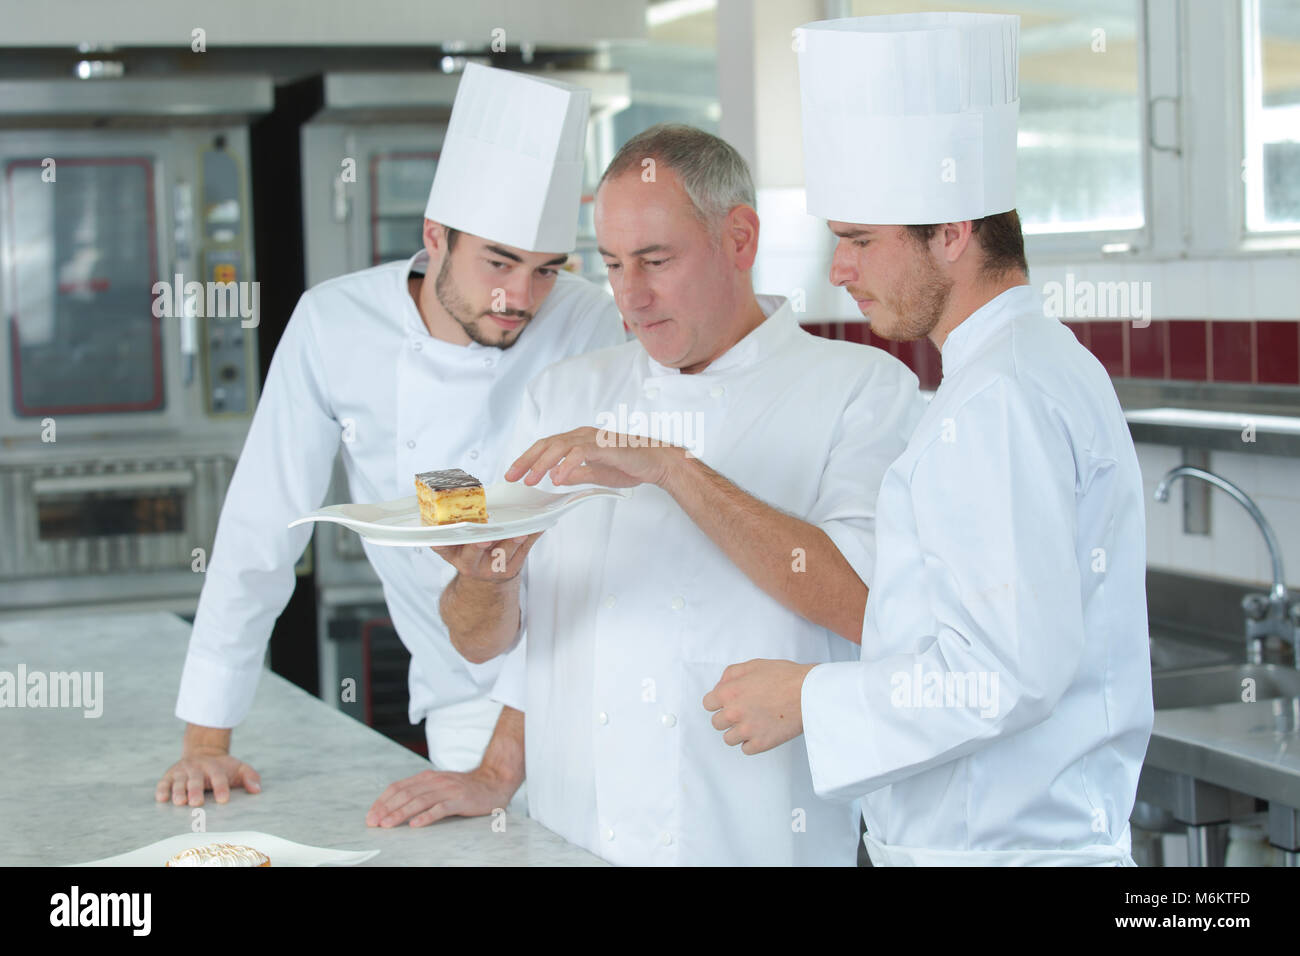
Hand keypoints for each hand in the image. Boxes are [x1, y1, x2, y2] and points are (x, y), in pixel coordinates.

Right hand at [155, 750, 261, 806]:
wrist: (203, 752)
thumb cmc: (223, 767)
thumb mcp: (239, 768)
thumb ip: (250, 777)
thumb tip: (257, 790)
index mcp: (214, 767)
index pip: (219, 777)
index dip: (221, 788)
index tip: (224, 800)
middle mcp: (197, 768)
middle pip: (196, 780)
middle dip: (196, 791)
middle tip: (197, 802)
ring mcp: (182, 771)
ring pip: (179, 781)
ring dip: (179, 791)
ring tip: (179, 802)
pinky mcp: (169, 775)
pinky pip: (164, 782)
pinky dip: (162, 789)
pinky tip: (162, 798)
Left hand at [365, 765, 518, 827]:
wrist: (495, 781)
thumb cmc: (465, 788)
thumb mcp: (440, 785)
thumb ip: (422, 792)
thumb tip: (396, 806)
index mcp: (428, 778)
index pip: (399, 787)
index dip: (383, 801)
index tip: (371, 815)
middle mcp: (436, 781)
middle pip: (406, 794)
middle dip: (387, 809)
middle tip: (374, 822)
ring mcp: (449, 790)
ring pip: (420, 801)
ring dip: (401, 813)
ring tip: (388, 824)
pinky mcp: (461, 800)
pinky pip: (441, 808)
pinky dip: (426, 817)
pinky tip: (415, 824)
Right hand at [430, 532, 542, 582]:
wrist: (488, 577)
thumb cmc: (473, 551)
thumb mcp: (458, 545)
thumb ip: (455, 530)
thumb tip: (453, 497)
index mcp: (454, 555)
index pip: (443, 549)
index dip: (441, 545)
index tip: (440, 540)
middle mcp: (470, 564)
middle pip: (473, 554)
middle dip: (478, 546)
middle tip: (484, 539)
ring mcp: (491, 569)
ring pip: (502, 553)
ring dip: (512, 541)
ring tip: (520, 531)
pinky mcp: (511, 569)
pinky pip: (523, 553)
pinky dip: (531, 538)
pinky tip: (538, 527)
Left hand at [504, 426, 682, 488]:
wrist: (657, 462)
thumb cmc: (630, 466)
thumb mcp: (596, 475)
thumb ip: (577, 474)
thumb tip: (556, 478)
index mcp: (579, 440)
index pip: (547, 446)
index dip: (528, 459)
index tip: (514, 474)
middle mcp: (583, 434)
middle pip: (547, 443)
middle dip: (527, 460)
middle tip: (512, 476)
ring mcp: (594, 438)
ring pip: (560, 446)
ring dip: (542, 463)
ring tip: (531, 479)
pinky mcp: (604, 445)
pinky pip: (580, 453)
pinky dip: (566, 465)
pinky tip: (558, 479)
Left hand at [702, 659, 815, 754]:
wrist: (809, 693)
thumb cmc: (785, 677)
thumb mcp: (753, 665)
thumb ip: (730, 674)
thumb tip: (719, 687)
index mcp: (729, 692)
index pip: (708, 704)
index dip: (718, 702)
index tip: (728, 703)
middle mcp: (734, 713)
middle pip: (716, 723)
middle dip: (727, 718)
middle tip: (743, 712)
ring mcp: (747, 730)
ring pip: (728, 739)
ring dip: (738, 732)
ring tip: (753, 722)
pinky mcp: (761, 744)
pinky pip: (745, 749)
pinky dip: (751, 743)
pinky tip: (761, 732)